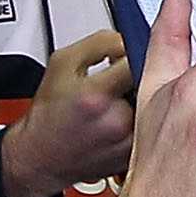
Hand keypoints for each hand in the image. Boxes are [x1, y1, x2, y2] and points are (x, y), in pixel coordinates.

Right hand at [0, 27, 136, 196]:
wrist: (42, 157)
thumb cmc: (48, 113)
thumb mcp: (63, 62)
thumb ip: (100, 42)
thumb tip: (128, 39)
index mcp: (97, 95)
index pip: (139, 59)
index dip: (134, 52)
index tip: (124, 56)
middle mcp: (117, 121)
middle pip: (151, 82)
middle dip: (138, 75)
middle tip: (115, 81)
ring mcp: (128, 142)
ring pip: (153, 104)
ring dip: (141, 96)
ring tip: (112, 103)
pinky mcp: (136, 155)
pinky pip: (151, 126)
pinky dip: (141, 119)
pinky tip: (115, 121)